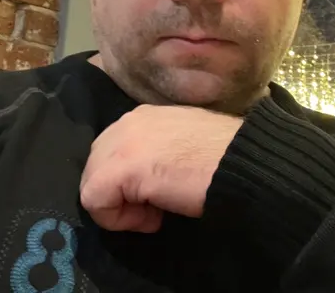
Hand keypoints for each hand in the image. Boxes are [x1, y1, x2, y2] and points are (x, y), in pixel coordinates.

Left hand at [80, 104, 240, 232]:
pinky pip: (94, 201)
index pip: (112, 150)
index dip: (128, 180)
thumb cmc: (223, 157)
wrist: (242, 161)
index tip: (160, 192)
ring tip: (156, 210)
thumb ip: (156, 149)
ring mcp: (121, 142)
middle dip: (119, 191)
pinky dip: (118, 219)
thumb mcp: (181, 144)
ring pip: (92, 183)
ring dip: (119, 205)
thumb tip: (143, 174)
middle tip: (156, 204)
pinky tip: (153, 217)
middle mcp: (127, 121)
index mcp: (143, 116)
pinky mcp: (119, 167)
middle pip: (96, 164)